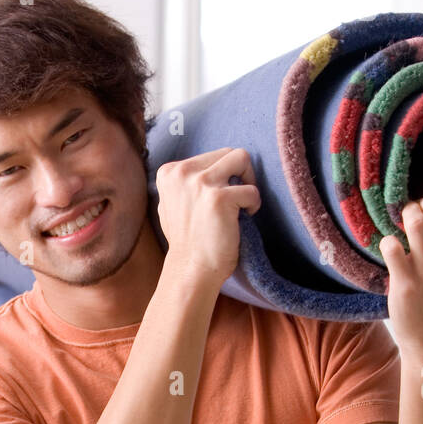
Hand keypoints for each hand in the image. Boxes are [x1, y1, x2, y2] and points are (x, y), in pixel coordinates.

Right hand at [156, 147, 260, 288]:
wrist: (191, 270)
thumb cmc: (187, 241)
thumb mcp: (172, 204)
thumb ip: (184, 183)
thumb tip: (206, 166)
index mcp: (169, 172)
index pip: (211, 155)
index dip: (223, 175)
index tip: (218, 198)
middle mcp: (182, 173)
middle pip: (229, 152)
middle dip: (240, 174)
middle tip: (237, 199)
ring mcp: (200, 183)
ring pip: (242, 159)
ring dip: (248, 182)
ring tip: (242, 205)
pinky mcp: (219, 198)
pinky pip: (252, 190)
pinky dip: (253, 206)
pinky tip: (242, 221)